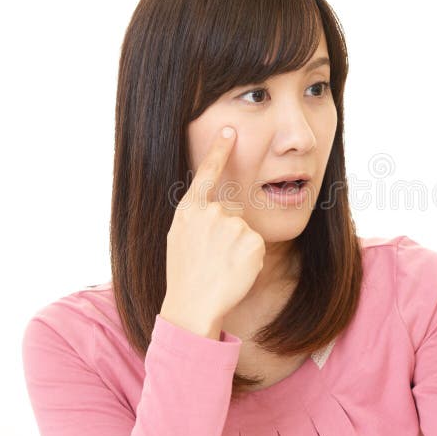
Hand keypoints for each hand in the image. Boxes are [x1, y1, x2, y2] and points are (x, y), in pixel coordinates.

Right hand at [161, 126, 265, 337]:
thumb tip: (211, 208)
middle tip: (212, 257)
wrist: (192, 306)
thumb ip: (196, 217)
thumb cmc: (185, 276)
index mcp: (188, 209)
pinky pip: (257, 245)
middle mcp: (210, 211)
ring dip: (239, 247)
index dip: (220, 149)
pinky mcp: (252, 239)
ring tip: (221, 266)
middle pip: (232, 211)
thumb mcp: (179, 238)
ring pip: (245, 230)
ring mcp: (231, 224)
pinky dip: (250, 259)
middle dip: (229, 231)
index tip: (229, 129)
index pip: (207, 173)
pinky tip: (234, 271)